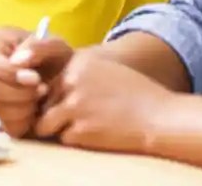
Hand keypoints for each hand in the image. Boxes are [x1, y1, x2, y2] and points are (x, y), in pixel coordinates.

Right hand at [0, 26, 74, 137]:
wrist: (65, 77)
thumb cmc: (55, 56)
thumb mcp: (53, 45)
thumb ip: (37, 47)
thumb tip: (16, 61)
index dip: (13, 76)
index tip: (36, 78)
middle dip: (21, 93)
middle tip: (43, 88)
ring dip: (24, 107)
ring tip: (41, 97)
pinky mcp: (1, 116)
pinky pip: (6, 125)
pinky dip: (24, 121)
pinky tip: (35, 111)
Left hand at [33, 50, 170, 152]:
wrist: (159, 117)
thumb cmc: (137, 94)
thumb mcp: (105, 69)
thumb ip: (77, 74)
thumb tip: (49, 85)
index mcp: (77, 62)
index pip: (46, 80)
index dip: (52, 95)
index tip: (65, 102)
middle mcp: (70, 80)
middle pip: (42, 101)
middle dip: (52, 112)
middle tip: (75, 118)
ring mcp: (73, 105)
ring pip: (44, 122)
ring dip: (57, 127)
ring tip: (80, 126)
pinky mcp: (79, 129)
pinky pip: (62, 138)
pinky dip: (73, 139)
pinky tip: (93, 134)